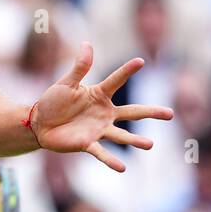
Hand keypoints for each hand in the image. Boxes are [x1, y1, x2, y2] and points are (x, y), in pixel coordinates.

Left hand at [31, 42, 173, 172]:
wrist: (39, 124)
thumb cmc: (53, 102)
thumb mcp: (66, 83)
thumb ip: (80, 67)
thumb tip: (87, 44)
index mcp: (99, 95)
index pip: (116, 80)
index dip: (127, 71)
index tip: (141, 61)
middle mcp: (104, 113)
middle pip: (132, 112)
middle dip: (151, 113)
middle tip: (171, 114)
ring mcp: (98, 129)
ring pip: (121, 135)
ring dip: (135, 140)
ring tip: (150, 144)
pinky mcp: (87, 143)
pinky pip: (101, 152)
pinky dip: (111, 160)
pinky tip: (123, 168)